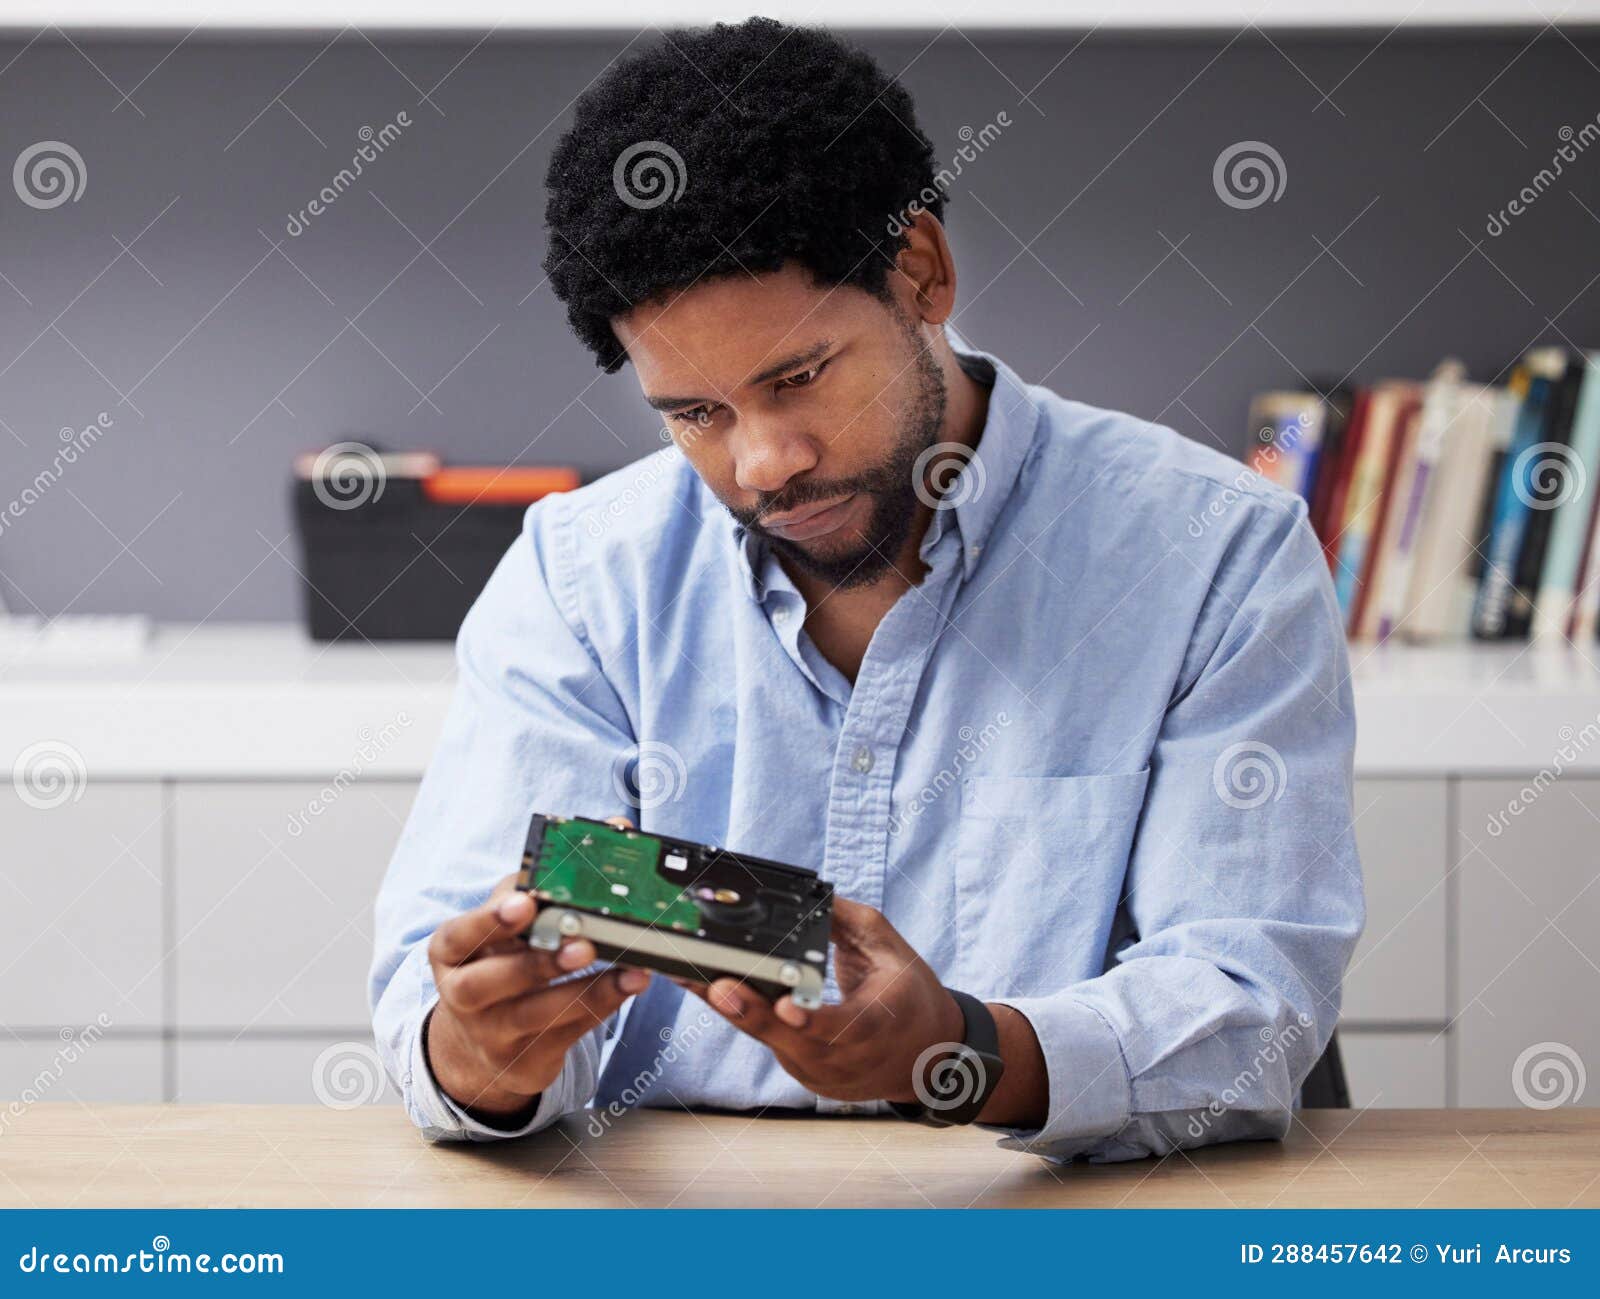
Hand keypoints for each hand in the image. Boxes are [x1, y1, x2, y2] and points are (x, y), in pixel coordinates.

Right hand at [425, 870, 649, 1119]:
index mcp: (452, 951)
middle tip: (582, 943)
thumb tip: (616, 826)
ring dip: (586, 990)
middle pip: (491, 982)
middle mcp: (463, 996)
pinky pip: (567, 1034)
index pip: (460, 935)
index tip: (525, 903)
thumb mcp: (512, 916)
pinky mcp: (526, 1061)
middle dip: (539, 961)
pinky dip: (603, 1006)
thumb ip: (553, 872)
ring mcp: (493, 1033)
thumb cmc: (502, 958)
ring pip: (535, 1014)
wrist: (481, 1041)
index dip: (490, 921)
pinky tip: (630, 984)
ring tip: (630, 967)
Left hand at [682, 896, 964, 1104]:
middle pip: (795, 1041)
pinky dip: (747, 1018)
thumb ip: (848, 922)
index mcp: (881, 1023)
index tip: (785, 1005)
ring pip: (774, 1043)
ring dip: (736, 1012)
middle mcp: (850, 1057)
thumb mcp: (891, 949)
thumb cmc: (911, 997)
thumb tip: (808, 896)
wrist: (928, 1055)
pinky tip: (714, 992)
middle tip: (718, 986)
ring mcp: (826, 1074)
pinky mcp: (807, 1076)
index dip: (812, 1020)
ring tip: (696, 978)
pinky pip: (772, 1045)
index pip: (845, 1026)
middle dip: (752, 1013)